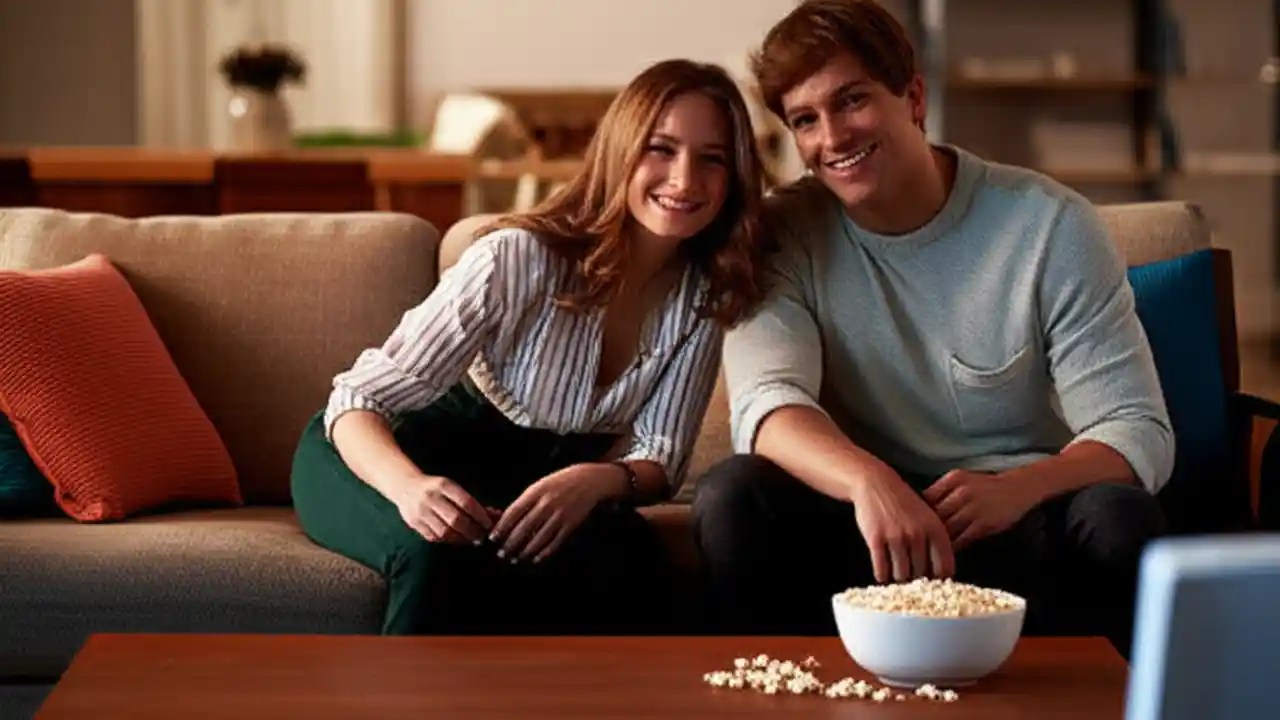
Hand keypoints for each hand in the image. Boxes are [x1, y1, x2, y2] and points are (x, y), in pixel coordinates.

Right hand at [394, 474, 493, 544]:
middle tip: (482, 535)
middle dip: (472, 530)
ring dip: (461, 538)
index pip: (466, 503)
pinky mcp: (414, 523)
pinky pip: (434, 537)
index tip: (489, 524)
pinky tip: (457, 539)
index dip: (480, 516)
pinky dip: (449, 540)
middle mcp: (431, 497)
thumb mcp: (453, 488)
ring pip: (445, 531)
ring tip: (471, 539)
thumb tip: (497, 515)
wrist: (405, 487)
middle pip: (456, 519)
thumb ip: (473, 502)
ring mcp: (421, 511)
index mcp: (444, 485)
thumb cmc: (436, 488)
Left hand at [489, 463, 618, 562]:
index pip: (514, 512)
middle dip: (511, 543)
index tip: (493, 538)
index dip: (502, 527)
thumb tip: (508, 519)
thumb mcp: (540, 485)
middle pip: (524, 527)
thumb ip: (526, 500)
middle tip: (502, 553)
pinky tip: (536, 558)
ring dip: (525, 551)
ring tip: (516, 558)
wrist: (589, 480)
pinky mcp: (571, 524)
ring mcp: (560, 514)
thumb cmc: (560, 482)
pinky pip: (555, 541)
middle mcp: (547, 503)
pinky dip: (544, 552)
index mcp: (536, 491)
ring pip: (539, 538)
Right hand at [850, 472, 954, 582]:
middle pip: (921, 574)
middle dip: (915, 579)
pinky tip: (882, 572)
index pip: (944, 567)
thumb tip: (941, 572)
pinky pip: (881, 570)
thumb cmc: (903, 502)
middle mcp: (918, 534)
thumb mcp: (928, 516)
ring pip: (901, 575)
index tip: (932, 582)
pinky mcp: (876, 539)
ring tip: (895, 572)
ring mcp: (896, 537)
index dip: (939, 579)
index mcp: (935, 529)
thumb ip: (936, 540)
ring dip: (897, 577)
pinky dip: (882, 575)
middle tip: (909, 576)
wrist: (876, 484)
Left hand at [923, 469, 1037, 550]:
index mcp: (953, 479)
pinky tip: (946, 553)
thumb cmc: (984, 487)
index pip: (926, 498)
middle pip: (934, 515)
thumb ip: (942, 492)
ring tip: (928, 550)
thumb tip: (918, 510)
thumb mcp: (962, 481)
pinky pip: (962, 539)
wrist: (1018, 489)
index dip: (917, 513)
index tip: (912, 524)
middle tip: (916, 542)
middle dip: (924, 530)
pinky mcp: (985, 524)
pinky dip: (952, 547)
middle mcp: (962, 492)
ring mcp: (974, 508)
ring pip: (947, 529)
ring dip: (937, 542)